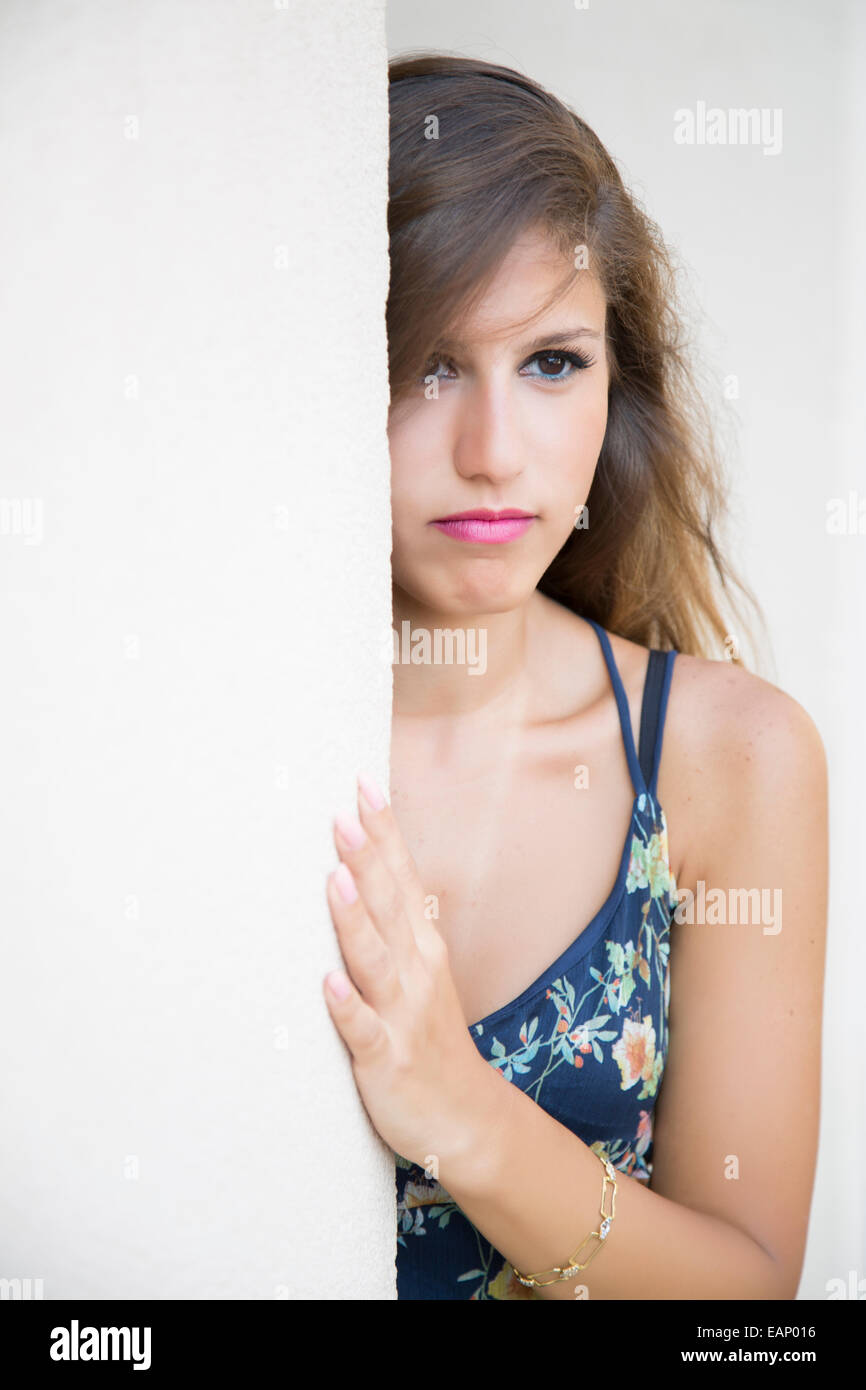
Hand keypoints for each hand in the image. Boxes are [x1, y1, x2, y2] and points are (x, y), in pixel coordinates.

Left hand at [322, 773, 501, 1178]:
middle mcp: (416, 972)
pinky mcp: (386, 1059)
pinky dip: (348, 1006)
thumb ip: (391, 925)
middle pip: (389, 907)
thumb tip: (357, 869)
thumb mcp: (420, 972)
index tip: (363, 785)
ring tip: (334, 880)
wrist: (467, 1119)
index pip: (403, 878)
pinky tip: (330, 983)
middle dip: (366, 860)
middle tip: (342, 814)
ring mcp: (402, 1015)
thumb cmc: (430, 1037)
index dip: (384, 833)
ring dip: (355, 921)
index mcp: (422, 947)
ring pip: (376, 961)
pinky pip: (365, 1031)